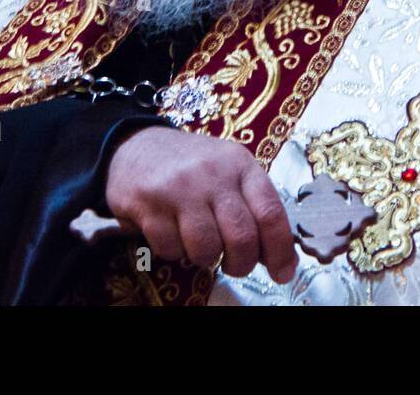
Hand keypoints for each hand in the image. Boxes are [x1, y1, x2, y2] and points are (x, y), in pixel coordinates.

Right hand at [104, 126, 297, 282]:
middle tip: (235, 265)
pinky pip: (171, 249)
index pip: (270, 213)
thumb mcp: (229, 172)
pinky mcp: (148, 203)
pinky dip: (174, 252)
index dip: (280, 250)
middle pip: (242, 237)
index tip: (282, 273)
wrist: (136, 145)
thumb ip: (255, 208)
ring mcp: (179, 188)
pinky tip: (172, 234)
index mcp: (241, 165)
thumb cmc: (191, 165)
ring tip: (200, 245)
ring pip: (206, 248)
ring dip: (206, 259)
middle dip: (241, 263)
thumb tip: (283, 258)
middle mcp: (213, 174)